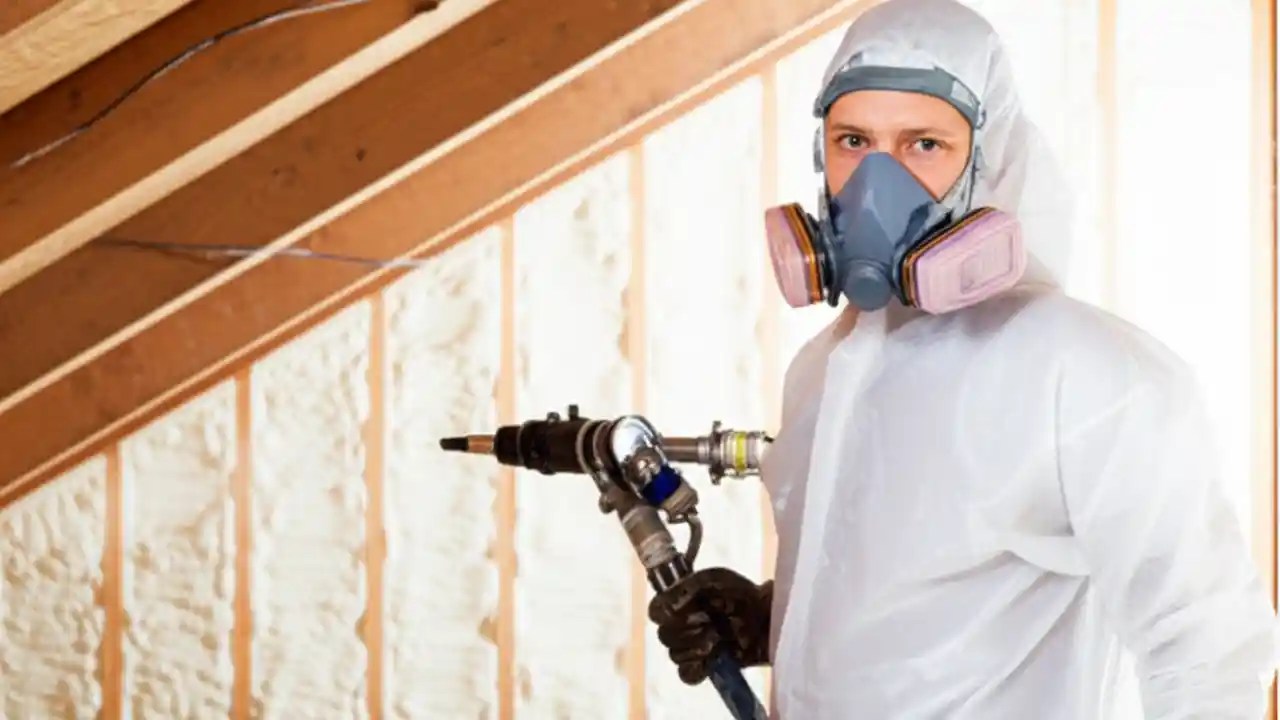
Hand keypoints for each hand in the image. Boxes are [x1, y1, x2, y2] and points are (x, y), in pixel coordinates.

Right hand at [648, 567, 772, 684]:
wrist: (767, 617)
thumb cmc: (741, 593)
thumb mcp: (714, 579)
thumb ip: (687, 587)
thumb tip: (668, 607)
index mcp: (679, 602)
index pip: (655, 612)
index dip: (663, 613)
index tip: (680, 611)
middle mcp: (683, 625)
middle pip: (664, 636)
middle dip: (684, 631)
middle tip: (709, 624)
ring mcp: (693, 647)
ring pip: (674, 655)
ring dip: (694, 647)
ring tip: (716, 640)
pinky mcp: (706, 666)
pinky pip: (686, 675)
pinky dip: (696, 668)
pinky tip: (711, 659)